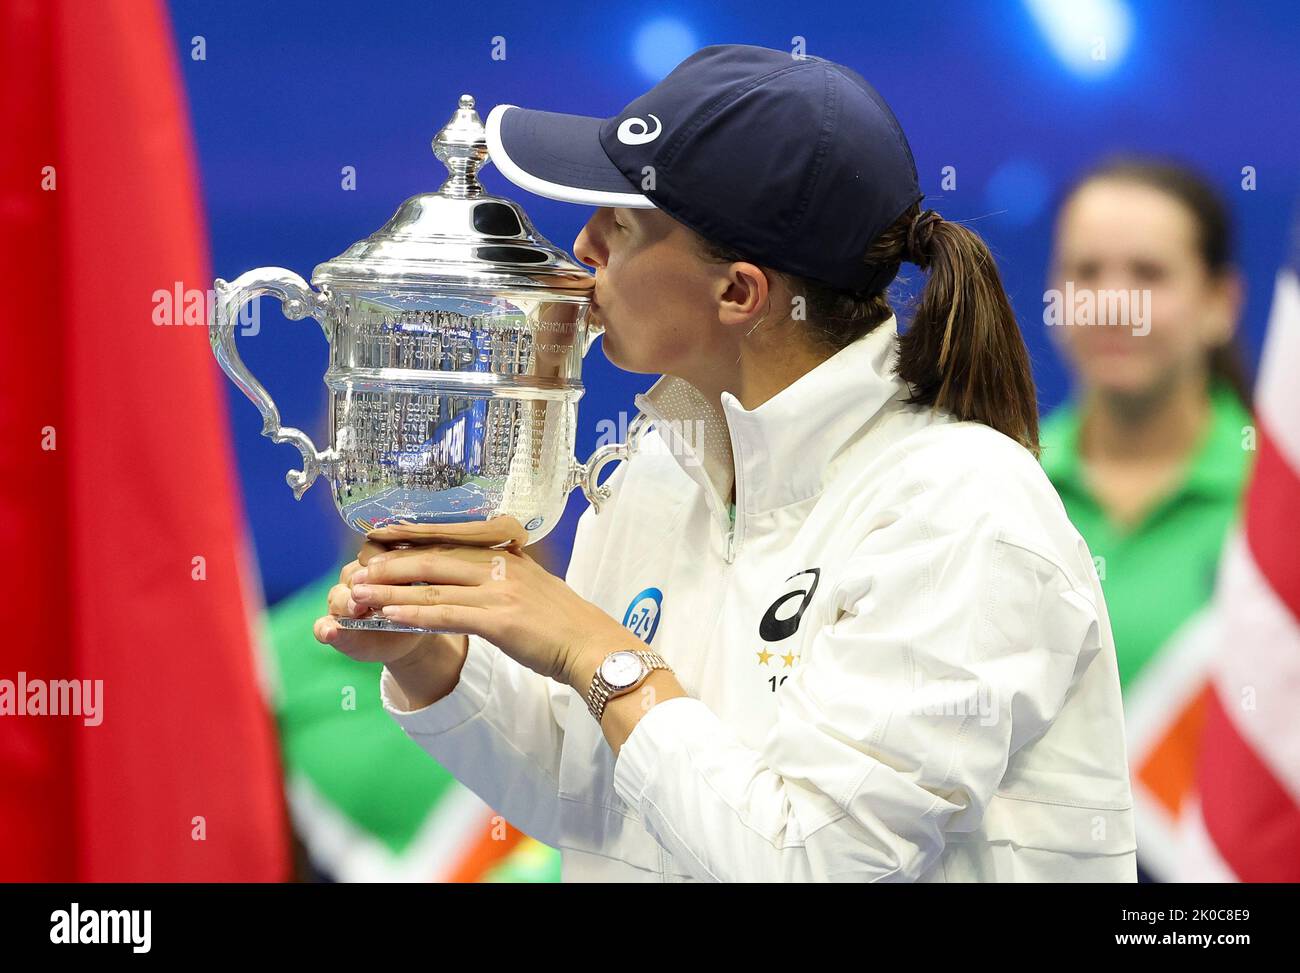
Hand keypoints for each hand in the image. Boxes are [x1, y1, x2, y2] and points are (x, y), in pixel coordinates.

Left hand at [347, 520, 636, 686]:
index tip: (380, 542)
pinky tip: (389, 615)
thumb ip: (505, 577)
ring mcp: (499, 592)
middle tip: (357, 569)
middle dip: (390, 564)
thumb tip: (480, 576)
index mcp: (505, 556)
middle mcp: (499, 567)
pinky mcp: (499, 620)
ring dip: (391, 590)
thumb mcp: (534, 587)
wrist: (593, 646)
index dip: (411, 543)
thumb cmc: (565, 624)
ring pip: (433, 586)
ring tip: (359, 594)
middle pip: (434, 559)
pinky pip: (447, 615)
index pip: (448, 544)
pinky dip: (415, 613)